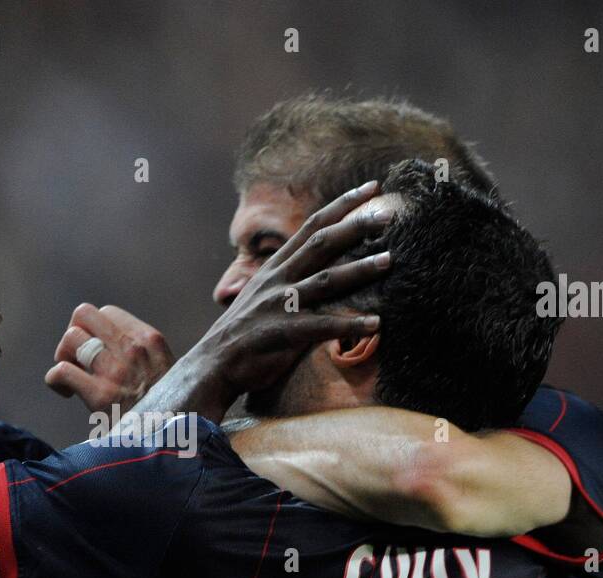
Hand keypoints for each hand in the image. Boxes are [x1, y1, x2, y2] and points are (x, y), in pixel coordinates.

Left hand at [45, 304, 174, 412]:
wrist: (172, 436)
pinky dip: (56, 380)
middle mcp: (132, 348)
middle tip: (78, 356)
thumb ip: (144, 353)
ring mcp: (115, 371)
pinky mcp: (100, 396)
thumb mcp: (167, 368)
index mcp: (150, 339)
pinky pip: (62, 371)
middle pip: (84, 314)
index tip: (97, 348)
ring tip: (73, 373)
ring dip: (64, 355)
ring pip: (71, 337)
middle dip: (75, 332)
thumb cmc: (170, 408)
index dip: (95, 328)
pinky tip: (66, 391)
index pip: (108, 312)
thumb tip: (113, 346)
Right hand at [196, 181, 393, 401]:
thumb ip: (289, 282)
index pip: (312, 227)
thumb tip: (318, 273)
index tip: (371, 188)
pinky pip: (323, 326)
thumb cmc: (242, 335)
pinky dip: (351, 325)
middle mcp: (278, 279)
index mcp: (274, 268)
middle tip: (389, 213)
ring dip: (360, 269)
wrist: (212, 365)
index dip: (342, 206)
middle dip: (356, 226)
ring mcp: (280, 304)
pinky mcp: (283, 333)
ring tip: (390, 260)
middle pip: (321, 243)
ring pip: (326, 280)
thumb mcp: (261, 297)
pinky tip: (376, 323)